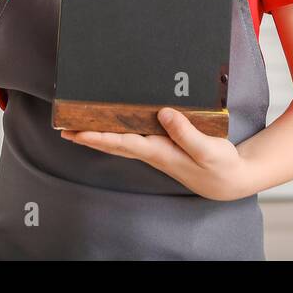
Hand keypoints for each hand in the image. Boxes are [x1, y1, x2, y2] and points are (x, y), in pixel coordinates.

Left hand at [60, 108, 252, 200]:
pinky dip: (118, 130)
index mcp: (160, 152)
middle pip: (114, 143)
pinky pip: (134, 137)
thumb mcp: (208, 150)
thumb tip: (163, 113)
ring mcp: (157, 150)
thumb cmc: (219, 165)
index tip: (76, 131)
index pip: (122, 142)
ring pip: (121, 141)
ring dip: (99, 133)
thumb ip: (185, 133)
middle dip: (88, 136)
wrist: (229, 179)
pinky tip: (113, 122)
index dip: (98, 136)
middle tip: (63, 128)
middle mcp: (153, 152)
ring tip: (78, 125)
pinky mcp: (163, 146)